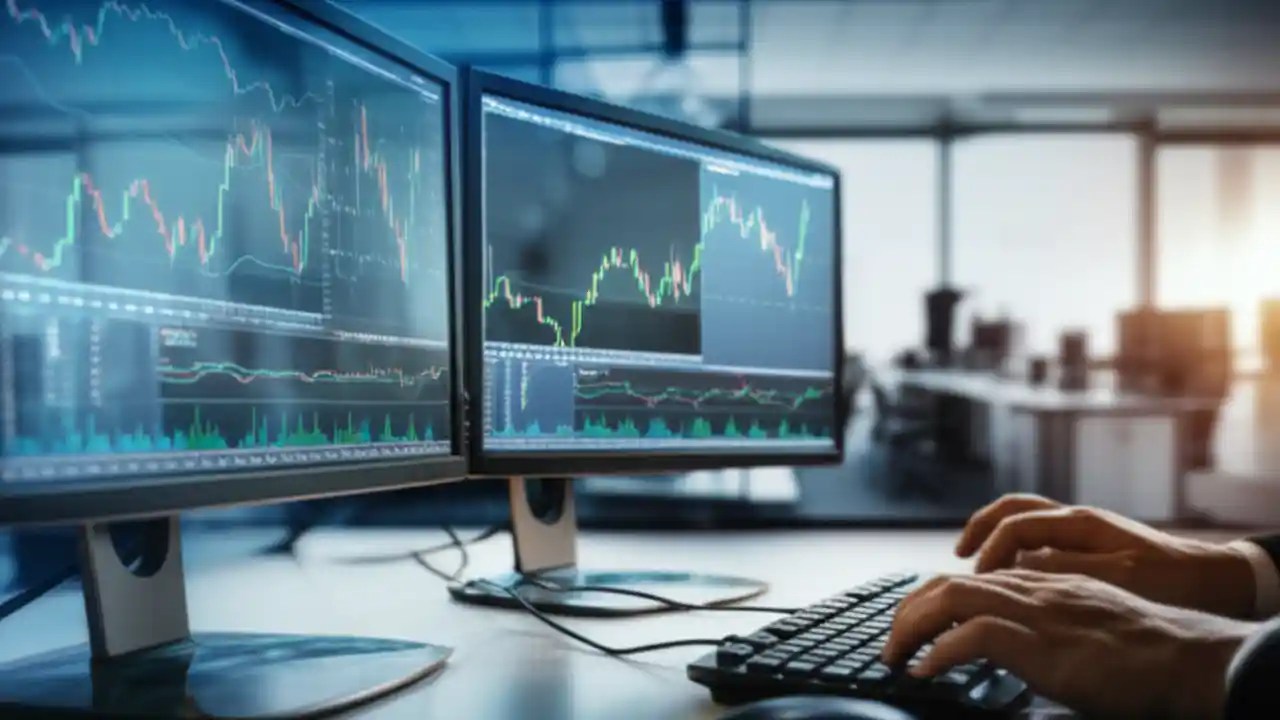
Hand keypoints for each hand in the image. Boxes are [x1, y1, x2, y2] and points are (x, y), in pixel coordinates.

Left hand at [882, 571, 1256, 718]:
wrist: (1186, 659)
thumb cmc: (1145, 656)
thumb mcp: (1085, 633)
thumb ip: (1049, 633)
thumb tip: (1017, 657)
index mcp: (1043, 586)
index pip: (973, 580)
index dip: (934, 598)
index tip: (913, 623)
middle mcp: (1032, 590)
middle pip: (949, 583)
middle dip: (910, 611)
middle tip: (891, 643)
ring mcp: (1035, 612)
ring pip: (952, 599)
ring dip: (912, 627)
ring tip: (895, 655)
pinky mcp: (1039, 642)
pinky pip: (972, 635)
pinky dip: (941, 651)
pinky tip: (925, 670)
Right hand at [955, 494, 1256, 617]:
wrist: (1212, 577)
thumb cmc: (1169, 580)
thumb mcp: (1116, 576)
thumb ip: (1064, 567)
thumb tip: (1019, 565)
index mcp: (1078, 521)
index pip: (1014, 526)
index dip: (989, 551)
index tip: (978, 581)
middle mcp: (1075, 518)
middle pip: (1012, 509)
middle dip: (980, 529)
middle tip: (959, 557)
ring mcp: (1081, 529)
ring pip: (1023, 519)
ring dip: (995, 536)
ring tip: (976, 562)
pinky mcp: (1088, 544)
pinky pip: (1039, 537)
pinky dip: (1016, 549)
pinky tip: (1015, 574)